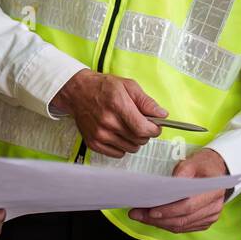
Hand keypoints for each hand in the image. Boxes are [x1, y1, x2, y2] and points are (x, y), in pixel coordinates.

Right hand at [49, 69, 163, 157]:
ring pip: (130, 148)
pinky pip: (118, 154)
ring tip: (129, 127)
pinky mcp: (94, 143)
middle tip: (142, 124)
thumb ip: (146, 101)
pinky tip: (119, 134)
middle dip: (145, 133)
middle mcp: (107, 121)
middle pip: (138, 140)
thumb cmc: (103, 87)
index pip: (142, 128)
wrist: (78, 92)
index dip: (154, 130)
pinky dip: (123, 146)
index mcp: (118, 105)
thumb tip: (162, 114)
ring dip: (135, 140)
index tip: (156, 126)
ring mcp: (99, 134)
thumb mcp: (128, 86)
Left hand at [127, 148, 229, 232]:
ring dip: (159, 223)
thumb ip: (183, 170)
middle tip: (137, 214)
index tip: (150, 210)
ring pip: (181, 226)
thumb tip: (171, 183)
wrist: (216, 170)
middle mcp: (214, 208)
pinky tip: (153, 219)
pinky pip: (183, 228)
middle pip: (182, 220)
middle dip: (158, 219)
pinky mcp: (203, 222)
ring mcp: (209, 217)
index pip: (188, 206)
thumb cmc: (204, 165)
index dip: (169, 211)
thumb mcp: (194, 161)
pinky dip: (167, 224)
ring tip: (141, 216)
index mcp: (213, 192)